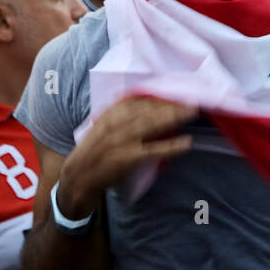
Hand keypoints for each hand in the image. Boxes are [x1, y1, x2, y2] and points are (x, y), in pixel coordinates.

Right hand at [58, 97, 197, 216]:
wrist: (76, 180)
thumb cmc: (94, 153)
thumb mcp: (102, 129)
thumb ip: (121, 117)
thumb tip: (149, 106)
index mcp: (108, 116)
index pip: (136, 100)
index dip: (156, 95)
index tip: (175, 89)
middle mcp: (113, 126)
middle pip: (146, 110)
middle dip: (169, 103)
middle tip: (192, 98)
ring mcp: (119, 142)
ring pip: (150, 125)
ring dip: (173, 117)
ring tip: (192, 112)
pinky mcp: (126, 159)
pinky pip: (153, 151)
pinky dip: (171, 146)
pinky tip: (187, 143)